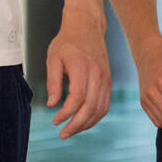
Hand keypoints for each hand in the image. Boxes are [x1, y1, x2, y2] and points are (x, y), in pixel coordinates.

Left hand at [45, 15, 110, 138]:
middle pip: (91, 107)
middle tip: (63, 134)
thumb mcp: (53, 58)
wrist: (87, 26)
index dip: (66, 114)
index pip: (77, 98)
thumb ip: (53, 82)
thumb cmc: (68, 41)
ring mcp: (106, 78)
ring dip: (86, 124)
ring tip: (72, 130)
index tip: (55, 120)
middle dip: (76, 125)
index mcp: (83, 67)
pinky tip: (83, 121)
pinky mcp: (108, 81)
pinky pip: (105, 104)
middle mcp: (98, 74)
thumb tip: (53, 105)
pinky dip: (95, 117)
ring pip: (100, 109)